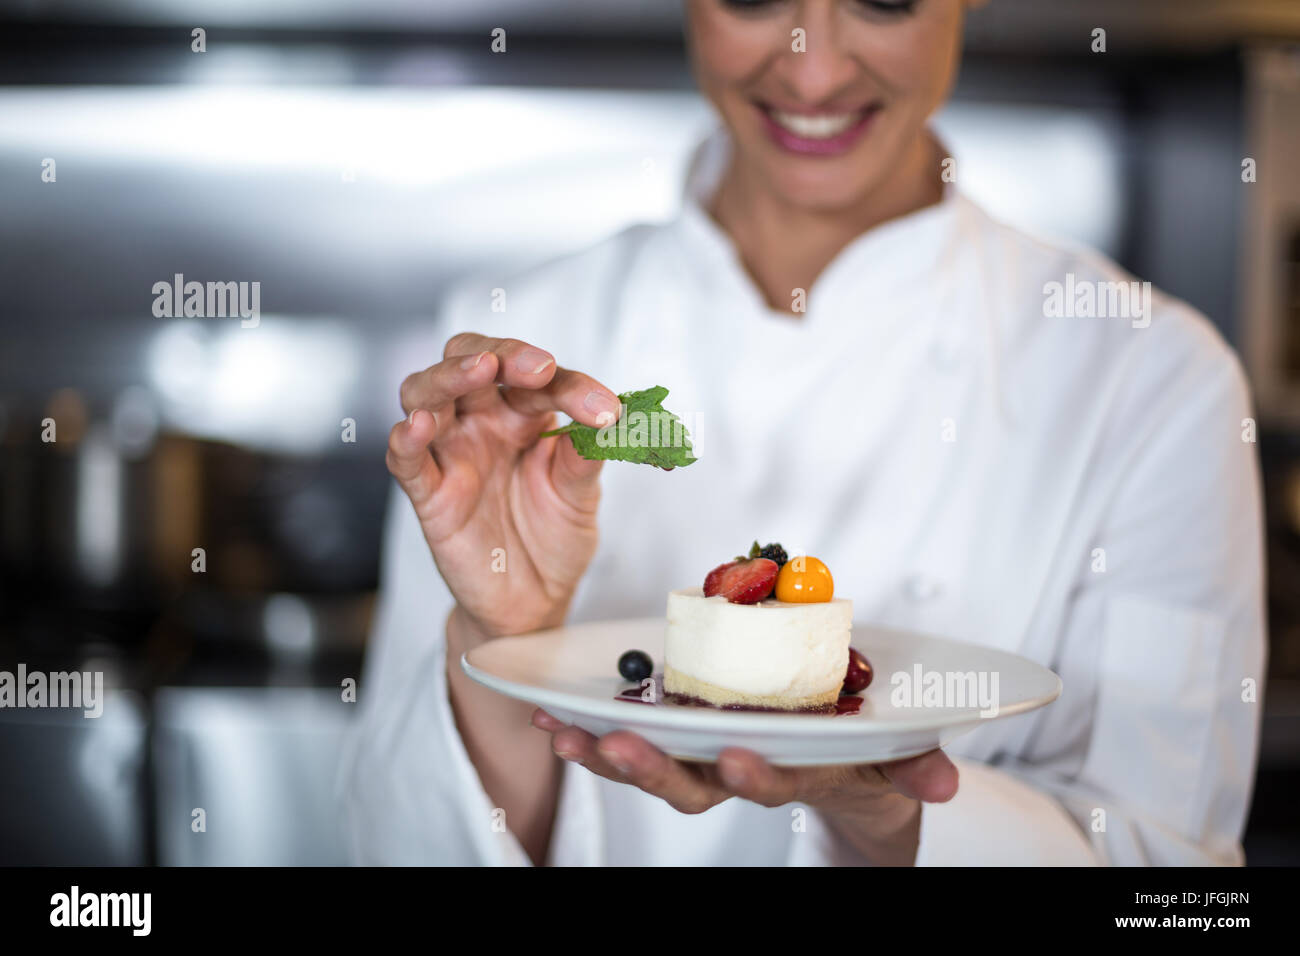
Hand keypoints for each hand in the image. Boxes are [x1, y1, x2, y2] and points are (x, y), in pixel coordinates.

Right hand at [387, 333, 620, 639]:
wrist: (533, 601)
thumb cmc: (553, 538)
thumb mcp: (580, 496)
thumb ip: (585, 458)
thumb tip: (608, 421)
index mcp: (524, 414)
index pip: (539, 379)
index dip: (572, 386)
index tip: (605, 409)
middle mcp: (483, 423)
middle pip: (472, 362)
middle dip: (502, 355)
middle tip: (537, 367)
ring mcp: (451, 453)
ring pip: (427, 393)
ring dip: (450, 375)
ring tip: (479, 368)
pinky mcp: (429, 493)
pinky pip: (407, 458)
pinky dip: (407, 437)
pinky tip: (419, 425)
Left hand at [532, 710, 958, 865]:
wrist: (844, 773)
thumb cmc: (867, 753)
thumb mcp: (896, 761)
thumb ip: (913, 767)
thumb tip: (944, 783)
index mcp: (798, 771)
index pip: (777, 778)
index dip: (757, 773)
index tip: (739, 757)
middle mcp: (745, 772)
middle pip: (695, 783)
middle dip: (654, 768)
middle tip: (616, 745)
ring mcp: (710, 761)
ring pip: (656, 768)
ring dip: (608, 754)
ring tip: (566, 736)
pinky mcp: (684, 742)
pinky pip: (635, 740)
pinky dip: (591, 731)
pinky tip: (551, 716)